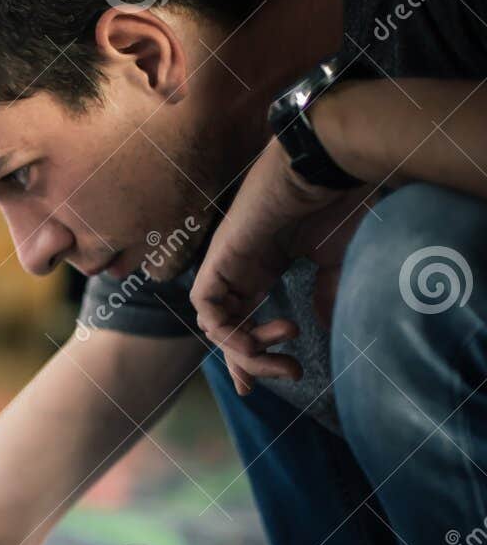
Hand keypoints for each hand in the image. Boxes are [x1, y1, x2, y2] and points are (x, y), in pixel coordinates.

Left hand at [190, 139, 347, 393]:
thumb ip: (325, 293)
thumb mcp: (335, 260)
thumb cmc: (339, 201)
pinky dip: (226, 330)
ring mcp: (227, 261)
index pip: (243, 317)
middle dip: (251, 361)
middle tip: (289, 374)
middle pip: (226, 327)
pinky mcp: (219, 257)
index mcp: (264, 264)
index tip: (277, 377)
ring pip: (214, 322)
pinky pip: (205, 305)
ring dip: (244, 351)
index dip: (252, 352)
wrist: (329, 166)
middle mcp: (240, 266)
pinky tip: (255, 341)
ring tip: (282, 359)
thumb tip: (325, 328)